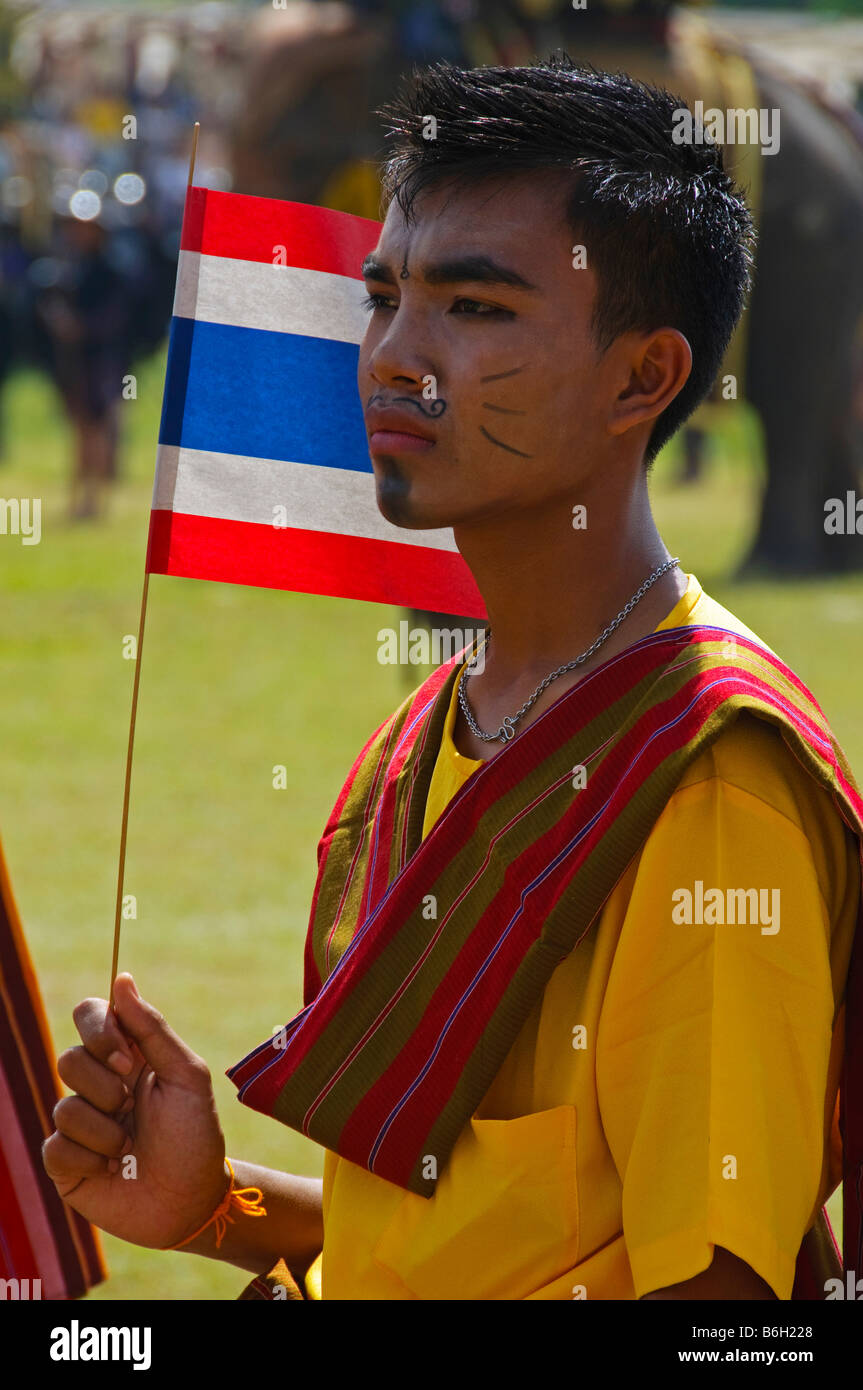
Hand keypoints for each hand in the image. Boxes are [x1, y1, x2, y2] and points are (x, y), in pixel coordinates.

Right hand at [43, 973, 228, 1250]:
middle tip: (133, 1106)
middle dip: (106, 1087)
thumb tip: (122, 979)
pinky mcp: (66, 1163)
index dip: (99, 1030)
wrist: (193, 1202)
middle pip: (70, 1058)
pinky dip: (88, 1160)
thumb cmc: (195, 1136)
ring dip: (105, 1131)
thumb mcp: (187, 1076)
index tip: (127, 1058)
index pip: (89, 1015)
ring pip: (64, 1107)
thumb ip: (153, 1029)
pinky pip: (55, 1147)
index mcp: (127, 1056)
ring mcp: (79, 1123)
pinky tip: (111, 1170)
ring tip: (130, 1148)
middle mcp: (98, 1084)